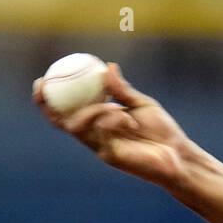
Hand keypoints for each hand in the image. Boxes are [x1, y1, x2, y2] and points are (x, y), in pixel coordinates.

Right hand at [33, 62, 189, 187]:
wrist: (180, 156)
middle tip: (44, 85)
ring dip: (95, 110)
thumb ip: (122, 89)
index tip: (43, 79)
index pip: (65, 110)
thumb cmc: (163, 132)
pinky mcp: (110, 156)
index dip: (48, 97)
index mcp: (98, 122)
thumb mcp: (141, 105)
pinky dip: (112, 119)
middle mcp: (95, 136)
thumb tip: (108, 66)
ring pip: (79, 124)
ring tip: (119, 109)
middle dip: (46, 104)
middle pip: (60, 120)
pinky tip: (129, 120)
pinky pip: (100, 132)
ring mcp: (100, 147)